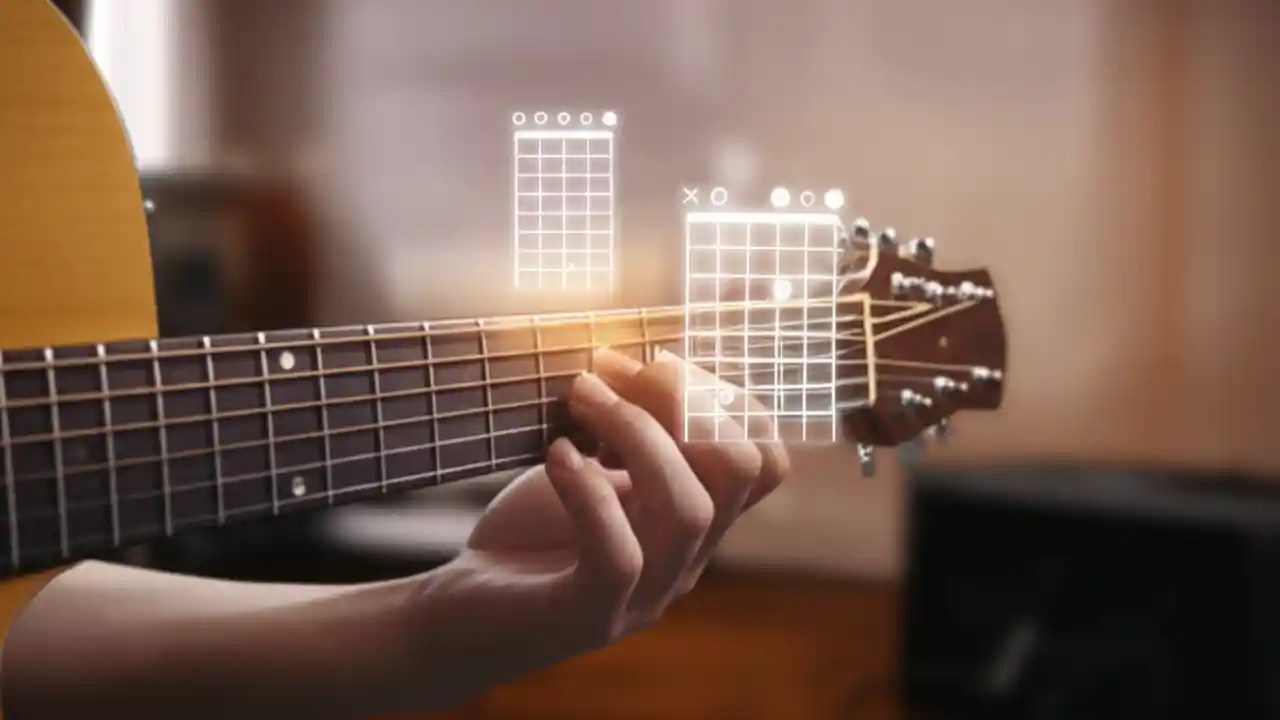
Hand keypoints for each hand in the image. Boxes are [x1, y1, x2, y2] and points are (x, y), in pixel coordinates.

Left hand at [405, 348, 789, 706]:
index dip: (725, 399)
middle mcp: (684, 562)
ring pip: (689, 510)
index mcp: (695, 522)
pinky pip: (619, 554)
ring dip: (636, 433)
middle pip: (742, 471)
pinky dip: (589, 491)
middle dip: (686, 401)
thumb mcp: (591, 468)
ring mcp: (642, 597)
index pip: (766, 461)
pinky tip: (556, 455)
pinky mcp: (587, 618)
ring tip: (579, 396)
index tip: (654, 364)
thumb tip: (651, 364)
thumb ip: (629, 431)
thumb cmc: (530, 535)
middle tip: (614, 371)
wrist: (458, 614)